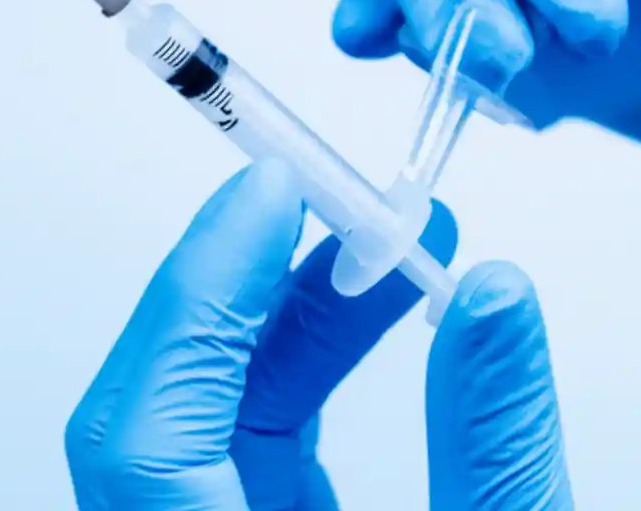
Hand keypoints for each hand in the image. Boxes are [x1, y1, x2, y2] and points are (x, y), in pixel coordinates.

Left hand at [65, 160, 569, 508]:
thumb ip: (498, 449)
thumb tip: (493, 297)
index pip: (142, 436)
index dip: (194, 297)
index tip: (267, 191)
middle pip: (160, 410)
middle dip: (248, 289)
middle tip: (339, 203)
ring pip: (199, 416)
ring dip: (285, 321)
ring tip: (394, 252)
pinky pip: (236, 443)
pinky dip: (294, 373)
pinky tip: (365, 320)